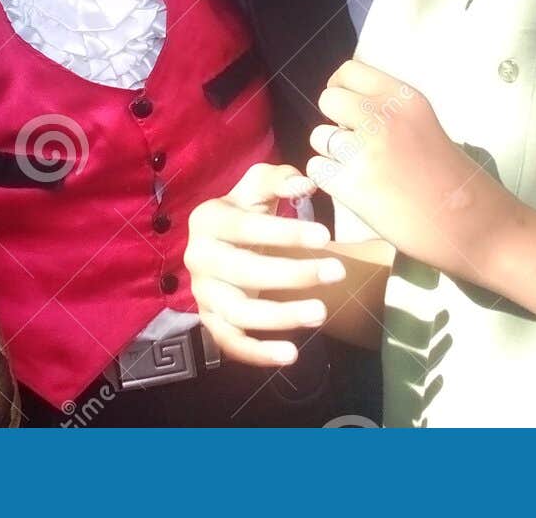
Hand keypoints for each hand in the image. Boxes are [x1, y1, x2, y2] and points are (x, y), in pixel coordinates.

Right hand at [185, 163, 343, 366]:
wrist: (228, 244)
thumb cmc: (248, 210)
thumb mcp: (260, 186)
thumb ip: (282, 179)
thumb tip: (306, 183)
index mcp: (207, 219)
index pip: (245, 227)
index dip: (285, 232)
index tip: (326, 236)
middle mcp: (198, 257)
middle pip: (244, 271)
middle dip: (293, 274)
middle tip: (337, 272)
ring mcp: (203, 293)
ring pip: (239, 312)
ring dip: (281, 316)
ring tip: (322, 312)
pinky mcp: (211, 322)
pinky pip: (230, 343)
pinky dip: (258, 354)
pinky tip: (291, 355)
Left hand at [306, 60, 518, 281]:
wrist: (474, 224)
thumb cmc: (452, 180)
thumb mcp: (424, 126)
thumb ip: (389, 112)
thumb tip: (347, 110)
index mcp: (405, 98)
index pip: (350, 71)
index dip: (340, 88)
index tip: (346, 108)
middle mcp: (384, 117)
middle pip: (329, 100)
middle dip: (334, 121)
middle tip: (354, 144)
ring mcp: (366, 150)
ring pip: (319, 137)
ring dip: (332, 154)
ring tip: (362, 172)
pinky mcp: (352, 185)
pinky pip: (318, 170)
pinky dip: (329, 180)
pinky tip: (357, 191)